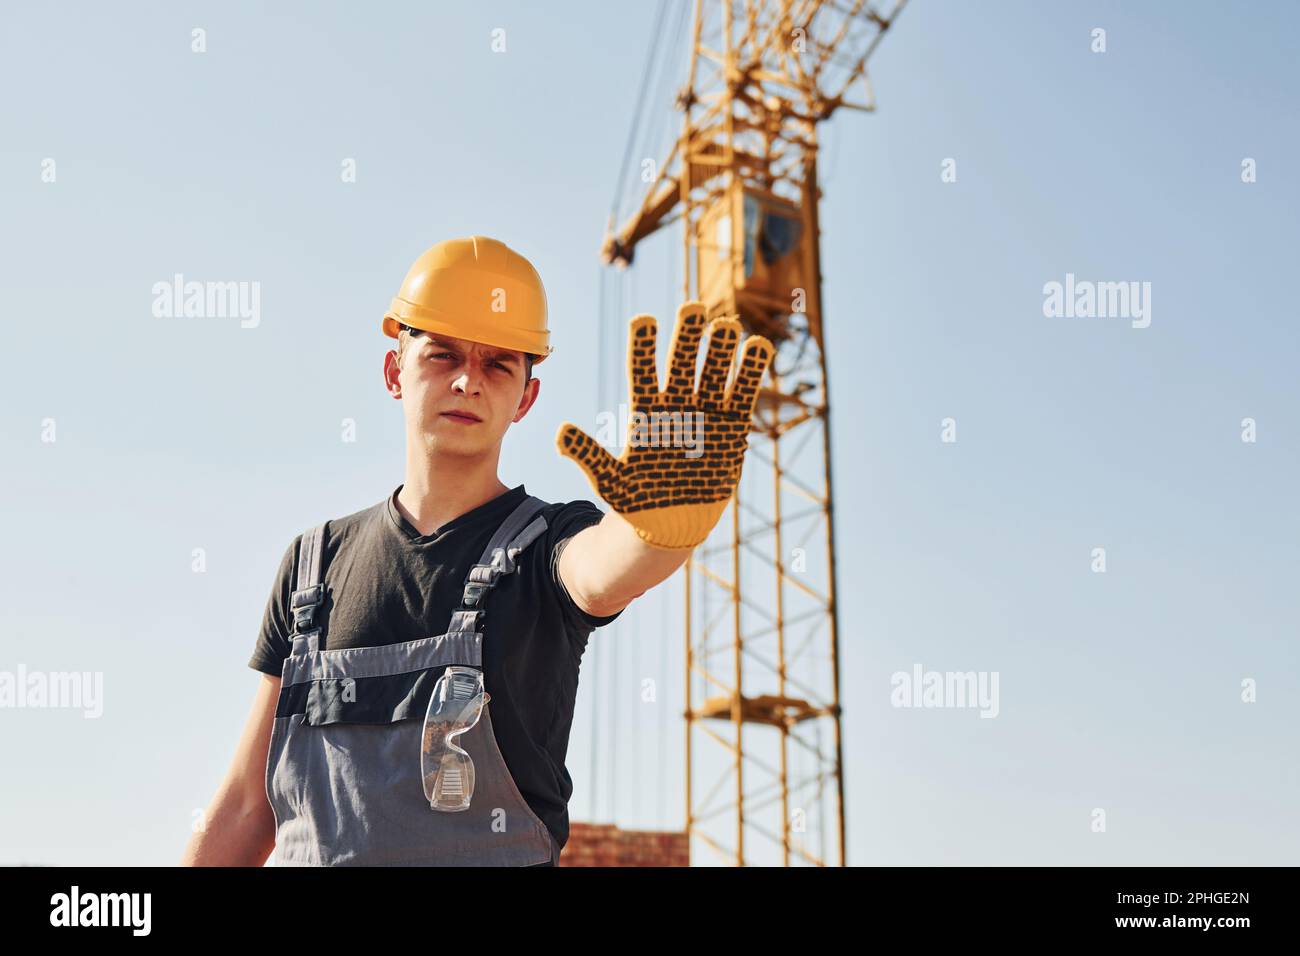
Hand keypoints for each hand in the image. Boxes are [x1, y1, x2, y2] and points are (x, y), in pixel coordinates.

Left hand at [556, 301, 773, 549]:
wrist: (671, 524)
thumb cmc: (636, 501)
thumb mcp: (610, 481)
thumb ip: (589, 456)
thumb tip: (560, 433)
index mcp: (647, 414)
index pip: (644, 373)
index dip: (644, 347)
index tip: (644, 320)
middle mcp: (677, 407)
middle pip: (682, 365)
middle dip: (687, 338)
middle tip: (692, 308)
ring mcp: (706, 414)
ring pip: (713, 374)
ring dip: (720, 350)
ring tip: (726, 325)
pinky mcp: (731, 428)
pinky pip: (742, 395)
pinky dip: (751, 372)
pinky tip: (758, 346)